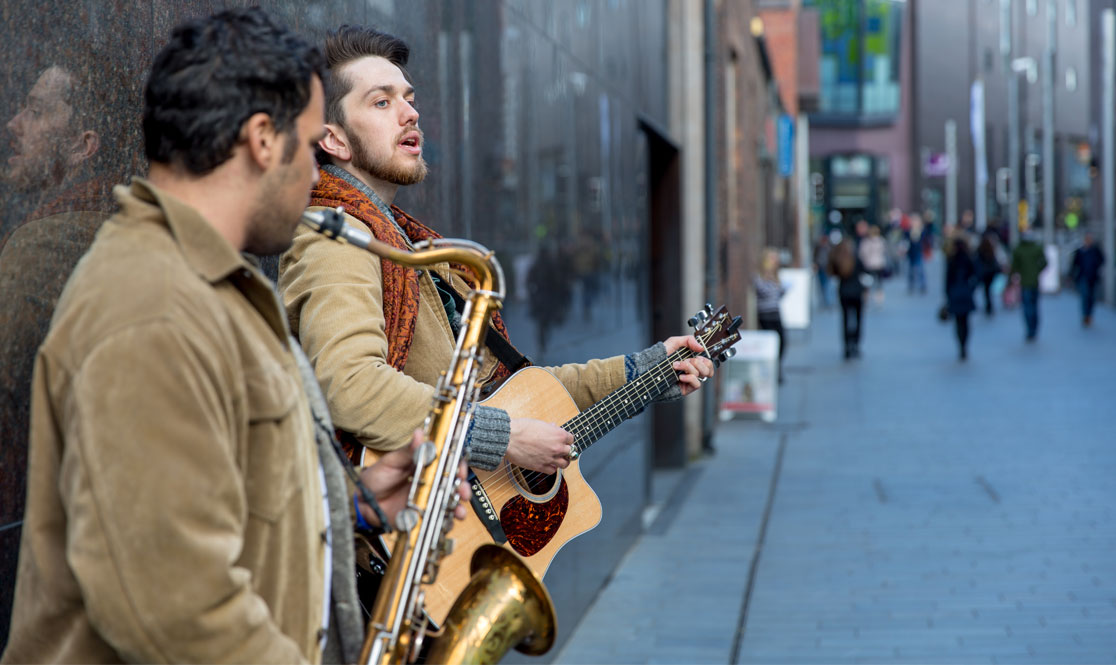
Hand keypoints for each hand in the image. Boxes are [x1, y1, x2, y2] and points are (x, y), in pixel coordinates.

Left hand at [356, 430, 470, 527]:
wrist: (363, 501)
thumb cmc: (377, 477)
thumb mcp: (392, 461)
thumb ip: (408, 451)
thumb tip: (420, 433)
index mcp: (427, 467)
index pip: (449, 464)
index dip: (459, 466)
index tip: (460, 469)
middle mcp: (431, 484)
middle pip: (454, 486)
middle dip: (463, 489)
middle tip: (463, 491)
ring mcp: (428, 502)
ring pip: (450, 505)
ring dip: (458, 508)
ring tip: (459, 511)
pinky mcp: (422, 518)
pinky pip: (437, 523)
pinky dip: (445, 524)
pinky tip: (446, 524)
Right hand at [506, 417, 573, 474]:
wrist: (510, 438)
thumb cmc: (522, 429)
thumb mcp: (540, 423)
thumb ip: (550, 428)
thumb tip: (553, 428)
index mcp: (559, 435)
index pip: (571, 439)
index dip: (566, 440)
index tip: (562, 441)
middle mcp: (557, 448)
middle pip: (569, 452)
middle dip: (565, 450)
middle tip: (560, 450)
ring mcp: (550, 458)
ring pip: (565, 464)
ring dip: (562, 461)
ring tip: (557, 459)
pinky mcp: (541, 467)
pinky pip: (553, 471)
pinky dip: (551, 467)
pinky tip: (547, 463)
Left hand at [663, 335, 715, 395]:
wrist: (650, 367)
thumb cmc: (661, 356)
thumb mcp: (674, 342)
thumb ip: (689, 340)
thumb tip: (701, 347)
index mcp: (692, 362)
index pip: (708, 364)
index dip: (706, 360)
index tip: (697, 355)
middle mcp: (692, 371)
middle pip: (708, 369)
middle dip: (697, 362)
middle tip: (685, 360)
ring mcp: (689, 380)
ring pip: (701, 374)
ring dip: (688, 367)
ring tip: (676, 366)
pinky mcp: (686, 388)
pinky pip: (697, 384)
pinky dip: (689, 378)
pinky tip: (679, 376)